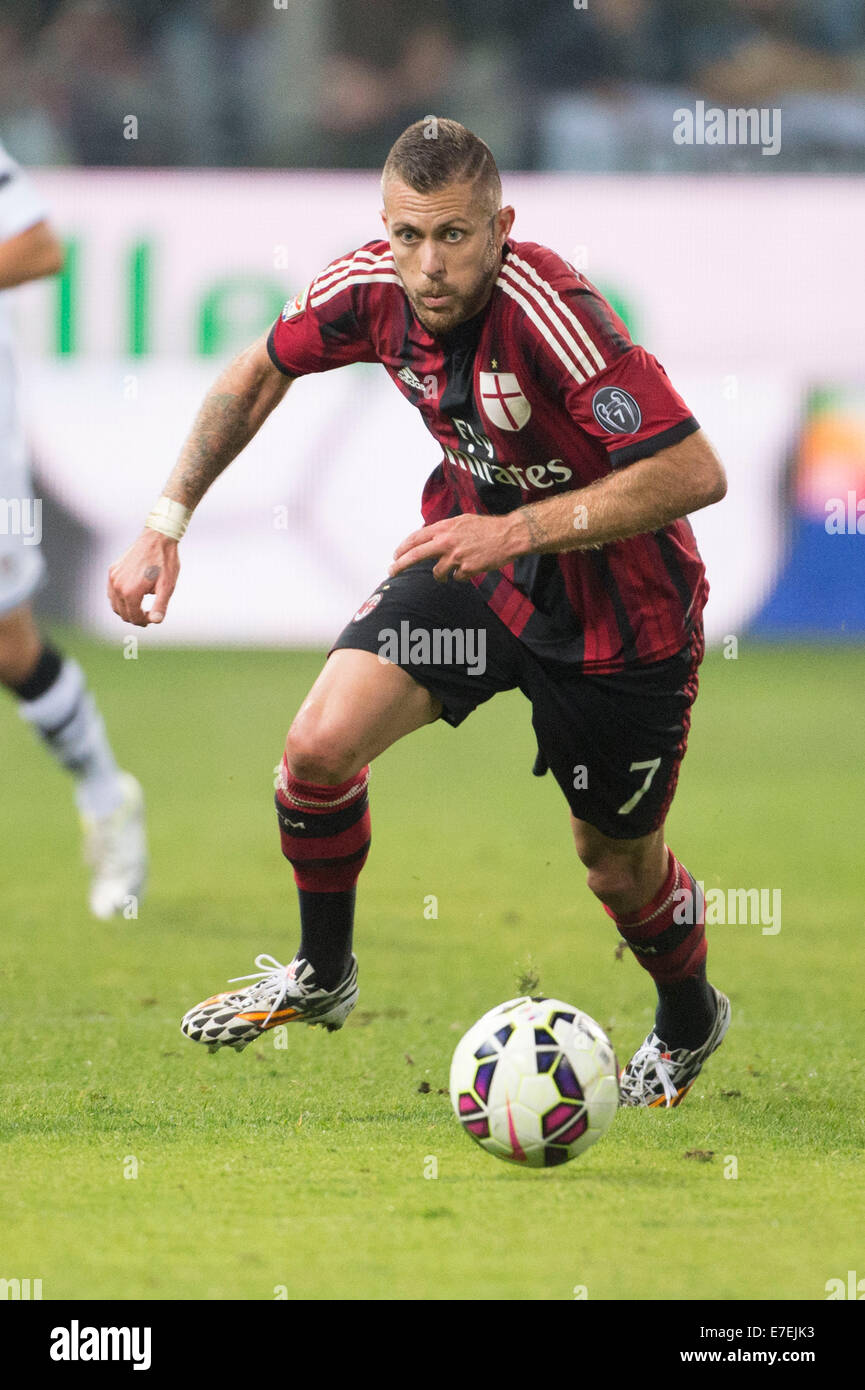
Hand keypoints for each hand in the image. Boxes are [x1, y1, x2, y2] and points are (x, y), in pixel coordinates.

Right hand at [108, 530, 179, 626]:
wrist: (157, 538)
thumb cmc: (164, 562)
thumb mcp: (167, 586)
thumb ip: (160, 606)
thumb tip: (155, 621)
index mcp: (130, 592)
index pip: (133, 617)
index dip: (143, 621)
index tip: (153, 618)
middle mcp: (117, 586)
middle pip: (122, 613)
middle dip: (135, 617)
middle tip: (148, 615)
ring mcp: (113, 577)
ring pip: (115, 604)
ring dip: (127, 609)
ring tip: (141, 606)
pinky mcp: (112, 571)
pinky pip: (112, 592)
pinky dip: (120, 598)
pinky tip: (133, 595)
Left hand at [389, 512, 524, 580]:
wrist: (509, 535)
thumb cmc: (487, 527)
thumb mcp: (462, 521)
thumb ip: (444, 530)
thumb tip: (429, 539)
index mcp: (444, 528)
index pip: (415, 538)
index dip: (403, 548)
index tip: (395, 556)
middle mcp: (446, 541)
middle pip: (415, 555)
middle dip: (400, 565)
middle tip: (392, 571)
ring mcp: (456, 556)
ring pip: (437, 572)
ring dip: (442, 574)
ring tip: (451, 571)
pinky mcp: (466, 569)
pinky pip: (456, 577)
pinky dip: (461, 575)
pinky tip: (472, 566)